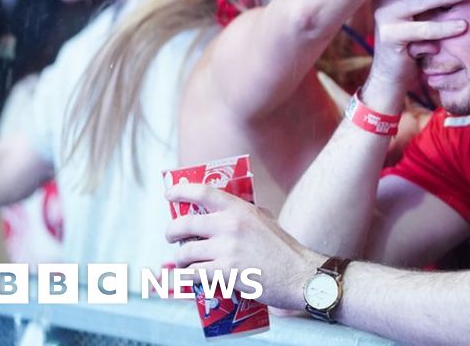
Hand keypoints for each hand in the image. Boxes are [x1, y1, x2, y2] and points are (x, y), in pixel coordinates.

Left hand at [165, 183, 321, 310]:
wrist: (300, 275)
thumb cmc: (284, 250)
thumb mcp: (265, 221)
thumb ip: (243, 215)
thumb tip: (221, 214)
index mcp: (241, 209)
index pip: (203, 192)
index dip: (181, 190)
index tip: (169, 192)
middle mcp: (231, 225)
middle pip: (184, 224)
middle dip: (172, 232)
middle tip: (172, 237)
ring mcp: (227, 249)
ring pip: (185, 253)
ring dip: (180, 260)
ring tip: (185, 264)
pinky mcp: (226, 272)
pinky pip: (194, 274)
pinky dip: (189, 278)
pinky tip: (192, 279)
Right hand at [363, 0, 468, 111]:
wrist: (391, 74)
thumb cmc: (411, 40)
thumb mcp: (418, 15)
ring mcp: (385, 16)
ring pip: (421, 4)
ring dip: (445, 1)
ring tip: (465, 4)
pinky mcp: (390, 36)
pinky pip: (422, 32)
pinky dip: (440, 33)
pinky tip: (456, 32)